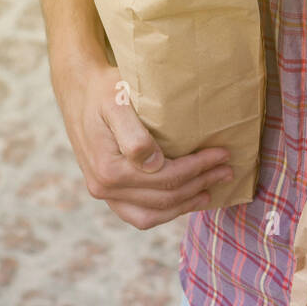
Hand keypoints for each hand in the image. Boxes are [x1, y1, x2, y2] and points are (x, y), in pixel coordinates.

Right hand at [57, 55, 233, 228]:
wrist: (79, 90)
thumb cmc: (103, 91)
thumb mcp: (117, 101)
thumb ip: (134, 135)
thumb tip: (154, 164)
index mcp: (109, 167)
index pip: (166, 177)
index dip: (199, 168)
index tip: (223, 154)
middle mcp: (103, 187)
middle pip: (163, 197)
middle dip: (200, 184)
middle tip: (227, 170)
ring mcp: (104, 193)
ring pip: (152, 214)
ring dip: (185, 204)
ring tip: (211, 190)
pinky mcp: (108, 192)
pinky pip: (139, 215)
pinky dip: (165, 212)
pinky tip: (186, 200)